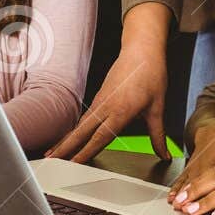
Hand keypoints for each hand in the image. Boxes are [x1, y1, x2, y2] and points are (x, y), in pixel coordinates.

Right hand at [47, 43, 168, 162]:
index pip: (100, 137)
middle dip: (65, 147)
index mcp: (121, 111)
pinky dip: (75, 129)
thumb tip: (164, 154)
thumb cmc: (151, 75)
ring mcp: (100, 101)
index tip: (74, 164)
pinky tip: (70, 137)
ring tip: (53, 153)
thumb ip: (158, 135)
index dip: (86, 152)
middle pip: (81, 131)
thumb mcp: (158, 107)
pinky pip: (84, 117)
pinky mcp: (100, 97)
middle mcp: (106, 107)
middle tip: (50, 161)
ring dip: (67, 139)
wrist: (142, 50)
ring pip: (80, 124)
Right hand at [166, 120, 214, 201]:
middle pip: (208, 183)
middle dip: (199, 197)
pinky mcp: (192, 165)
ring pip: (193, 180)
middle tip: (192, 211)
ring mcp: (202, 163)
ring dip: (186, 194)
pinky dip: (177, 187)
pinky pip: (183, 177)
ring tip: (179, 206)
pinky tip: (172, 198)